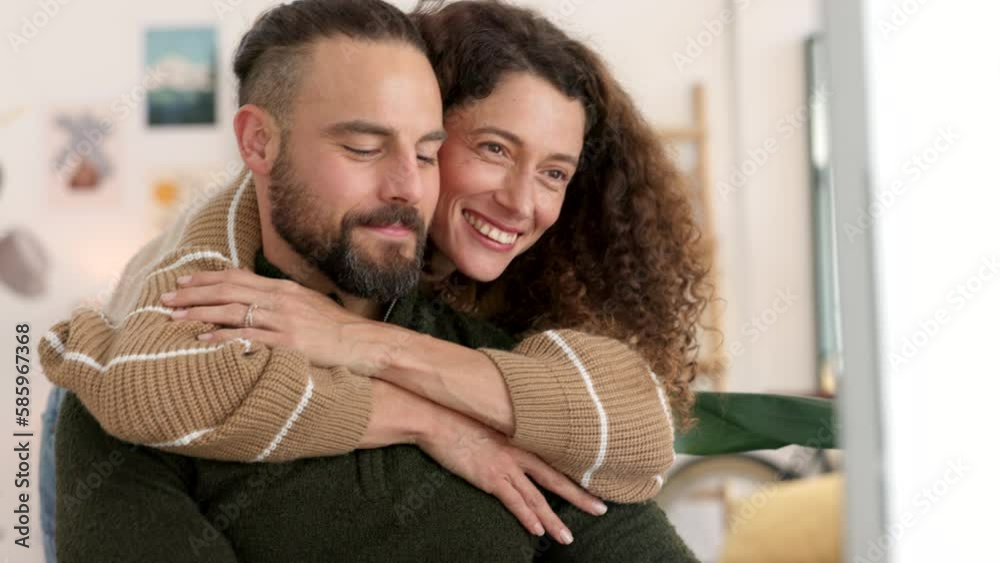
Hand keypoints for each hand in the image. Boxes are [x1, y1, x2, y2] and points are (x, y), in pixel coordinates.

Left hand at [161, 268, 396, 374]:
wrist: (363, 343)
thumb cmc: (336, 328)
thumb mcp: (309, 304)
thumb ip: (282, 299)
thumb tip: (258, 298)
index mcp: (283, 288)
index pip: (236, 277)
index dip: (206, 278)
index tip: (183, 281)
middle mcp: (279, 299)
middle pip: (227, 290)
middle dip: (193, 293)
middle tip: (166, 298)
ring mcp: (282, 320)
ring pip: (231, 311)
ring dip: (199, 314)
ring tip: (174, 318)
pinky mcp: (287, 342)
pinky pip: (247, 337)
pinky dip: (221, 338)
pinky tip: (202, 341)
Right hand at [417, 408, 606, 544]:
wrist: (435, 415)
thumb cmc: (456, 415)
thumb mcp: (488, 418)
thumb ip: (503, 428)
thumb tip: (508, 435)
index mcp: (520, 437)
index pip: (554, 458)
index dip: (573, 472)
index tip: (594, 482)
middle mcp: (518, 451)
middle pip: (556, 478)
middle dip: (580, 496)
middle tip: (601, 509)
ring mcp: (505, 465)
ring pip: (537, 497)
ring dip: (554, 519)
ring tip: (568, 537)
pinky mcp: (489, 477)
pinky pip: (514, 501)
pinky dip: (527, 517)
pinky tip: (538, 531)